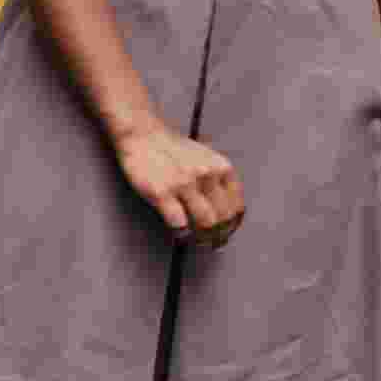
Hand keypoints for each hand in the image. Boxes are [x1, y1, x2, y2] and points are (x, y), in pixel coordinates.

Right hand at [112, 124, 245, 245]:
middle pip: (223, 218)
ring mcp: (184, 185)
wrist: (143, 135)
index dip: (232, 226)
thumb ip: (218, 180)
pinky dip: (181, 234)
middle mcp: (207, 176)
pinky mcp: (162, 194)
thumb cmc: (173, 149)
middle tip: (212, 244)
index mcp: (221, 168)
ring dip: (203, 239)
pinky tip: (179, 234)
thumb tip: (225, 211)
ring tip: (198, 243)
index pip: (237, 207)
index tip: (225, 234)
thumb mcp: (206, 158)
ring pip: (205, 223)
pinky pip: (179, 224)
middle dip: (219, 236)